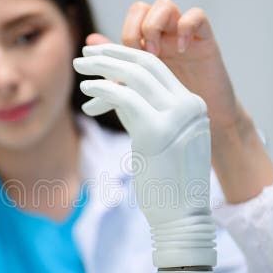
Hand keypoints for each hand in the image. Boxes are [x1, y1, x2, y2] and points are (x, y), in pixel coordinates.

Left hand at [86, 0, 240, 131]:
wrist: (203, 125)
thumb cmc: (167, 110)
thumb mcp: (136, 92)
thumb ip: (115, 69)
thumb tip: (88, 44)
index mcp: (143, 47)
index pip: (124, 26)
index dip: (116, 39)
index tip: (110, 61)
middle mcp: (162, 36)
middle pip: (140, 9)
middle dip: (132, 30)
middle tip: (134, 55)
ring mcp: (183, 36)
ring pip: (165, 5)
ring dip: (153, 25)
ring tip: (154, 52)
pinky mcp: (206, 41)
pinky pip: (197, 16)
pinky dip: (186, 26)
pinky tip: (179, 49)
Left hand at [87, 0, 272, 203]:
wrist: (183, 219)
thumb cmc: (167, 184)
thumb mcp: (155, 138)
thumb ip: (137, 109)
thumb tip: (110, 90)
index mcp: (193, 105)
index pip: (157, 67)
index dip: (125, 56)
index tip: (100, 54)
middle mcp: (188, 105)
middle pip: (147, 64)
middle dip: (112, 54)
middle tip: (85, 53)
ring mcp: (175, 116)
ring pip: (134, 75)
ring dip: (102, 66)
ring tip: (79, 66)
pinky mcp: (156, 130)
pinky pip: (124, 97)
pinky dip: (101, 89)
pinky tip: (86, 89)